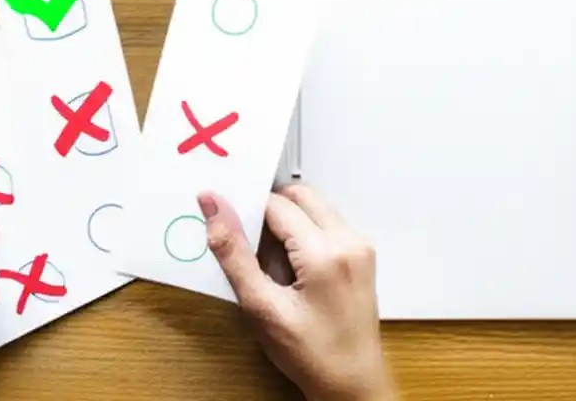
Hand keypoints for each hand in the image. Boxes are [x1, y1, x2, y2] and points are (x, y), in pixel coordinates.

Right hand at [200, 186, 396, 400]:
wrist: (352, 383)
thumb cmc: (313, 355)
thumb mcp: (262, 307)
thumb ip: (233, 254)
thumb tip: (214, 209)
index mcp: (326, 253)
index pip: (276, 204)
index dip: (245, 209)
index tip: (226, 223)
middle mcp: (349, 241)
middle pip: (298, 195)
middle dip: (268, 210)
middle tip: (250, 245)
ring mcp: (359, 246)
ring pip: (313, 206)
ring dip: (287, 221)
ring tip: (273, 263)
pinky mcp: (360, 253)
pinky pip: (326, 223)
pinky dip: (303, 232)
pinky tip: (291, 268)